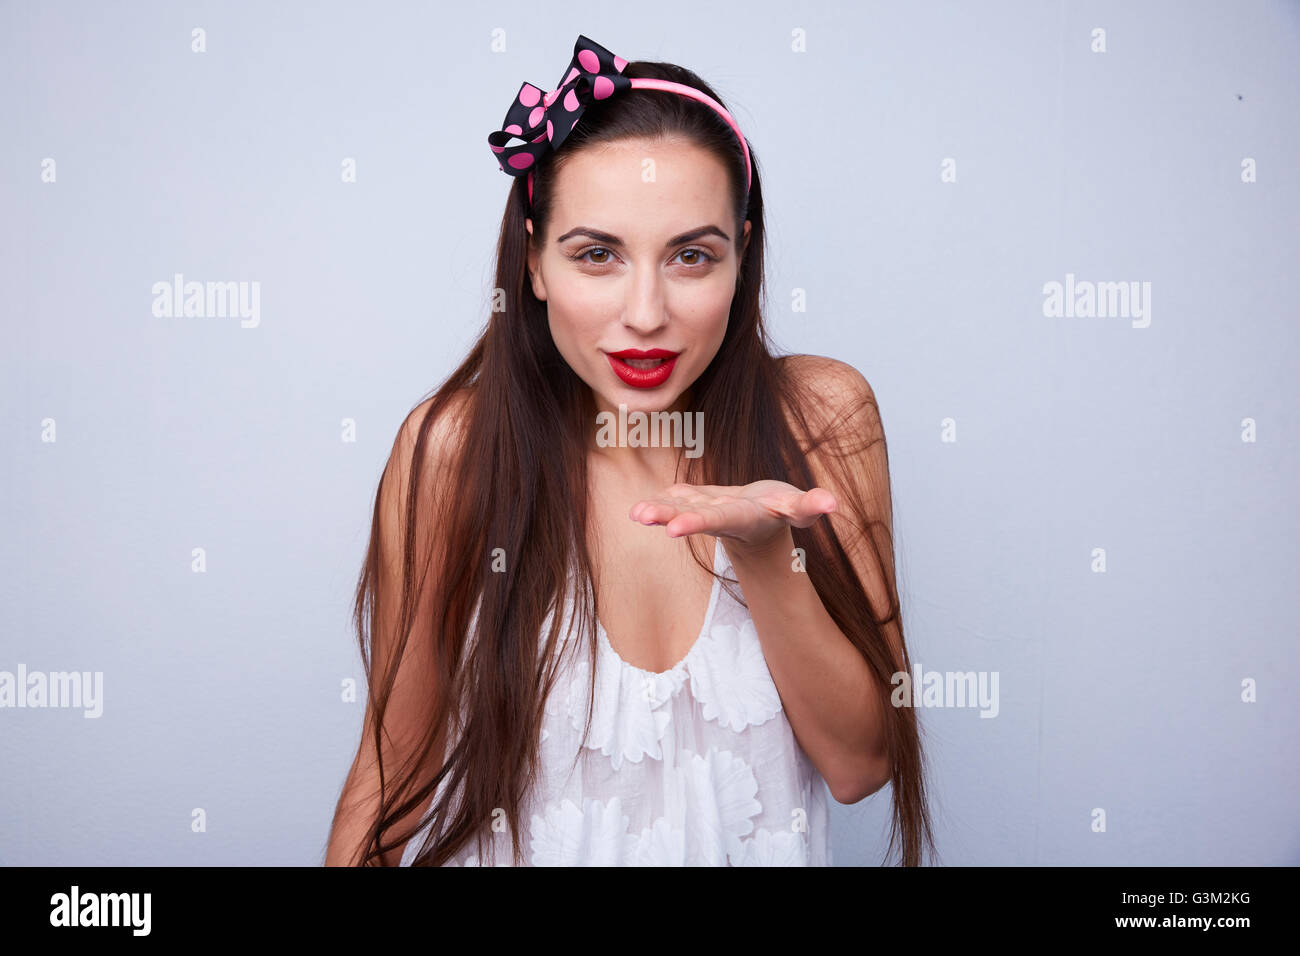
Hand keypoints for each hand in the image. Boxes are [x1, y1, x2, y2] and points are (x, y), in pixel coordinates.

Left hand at [628, 480, 837, 555]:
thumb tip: (832, 503)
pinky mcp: (702, 499)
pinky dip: (666, 499)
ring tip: (634, 514)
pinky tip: (639, 510)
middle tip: (641, 516)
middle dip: (669, 516)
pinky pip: (681, 498)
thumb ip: (813, 505)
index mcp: (742, 518)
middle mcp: (721, 516)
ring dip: (658, 509)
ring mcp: (708, 509)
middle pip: (692, 515)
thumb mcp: (799, 510)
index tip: (673, 528)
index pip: (718, 519)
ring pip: (680, 507)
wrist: (765, 520)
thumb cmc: (784, 512)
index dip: (696, 521)